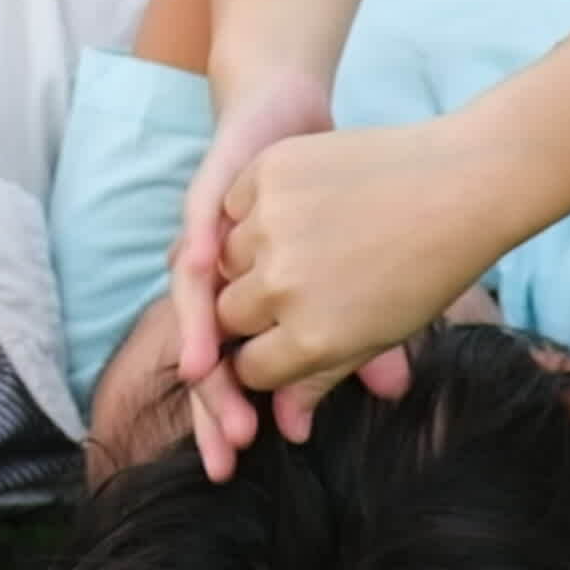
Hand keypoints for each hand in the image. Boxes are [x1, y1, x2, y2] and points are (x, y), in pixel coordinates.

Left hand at [170, 71, 351, 480]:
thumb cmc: (342, 199)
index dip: (233, 416)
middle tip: (228, 449)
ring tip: (207, 381)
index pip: (234, 374)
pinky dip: (195, 252)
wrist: (293, 109)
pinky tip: (197, 272)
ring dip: (200, 338)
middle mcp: (213, 281)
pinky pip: (196, 228)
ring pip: (192, 301)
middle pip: (203, 350)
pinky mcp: (206, 197)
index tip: (243, 461)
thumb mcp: (356, 282)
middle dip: (213, 400)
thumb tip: (376, 402)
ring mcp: (205, 239)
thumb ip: (353, 341)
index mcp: (244, 307)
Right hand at [213, 116, 513, 442]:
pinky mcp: (267, 174)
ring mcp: (271, 227)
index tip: (285, 345)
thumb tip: (286, 429)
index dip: (263, 363)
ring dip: (246, 260)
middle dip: (251, 313)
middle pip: (227, 316)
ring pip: (221, 260)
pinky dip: (249, 212)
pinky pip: (231, 207)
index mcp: (313, 337)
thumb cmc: (428, 268)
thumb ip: (320, 380)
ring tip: (299, 246)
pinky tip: (293, 210)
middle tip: (296, 289)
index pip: (249, 370)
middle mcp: (282, 286)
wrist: (461, 183)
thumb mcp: (378, 335)